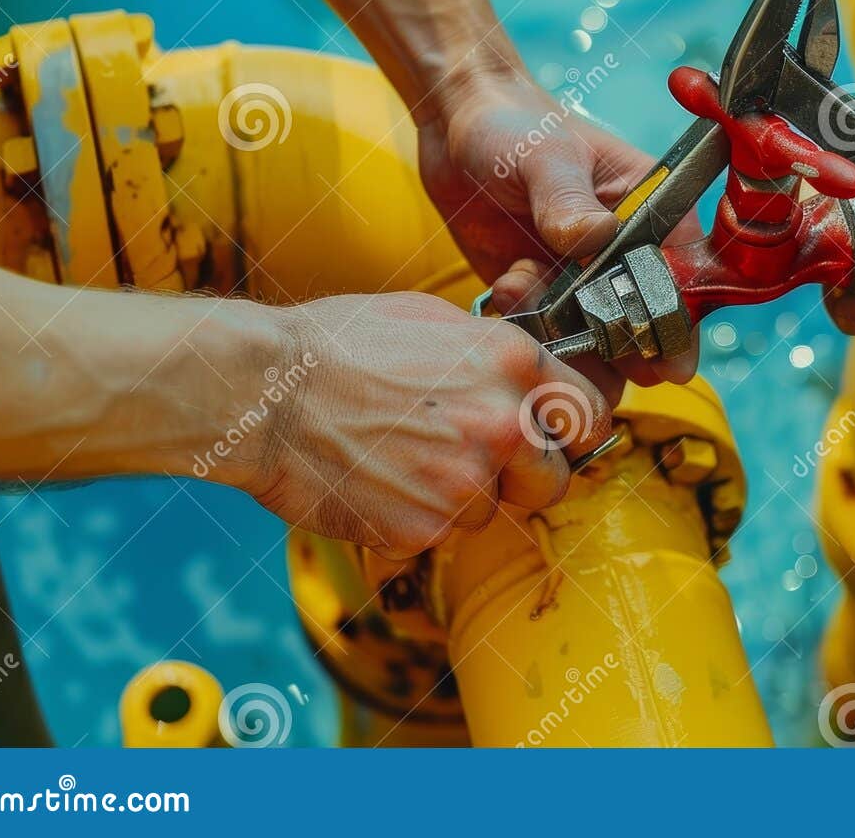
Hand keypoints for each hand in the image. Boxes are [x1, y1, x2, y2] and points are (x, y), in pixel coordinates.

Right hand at [224, 292, 614, 557]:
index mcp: (512, 364)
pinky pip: (438, 536)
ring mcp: (465, 482)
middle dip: (524, 477)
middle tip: (479, 462)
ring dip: (459, 499)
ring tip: (402, 460)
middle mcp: (503, 424)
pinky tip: (376, 483)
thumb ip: (491, 354)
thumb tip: (522, 375)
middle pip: (554, 479)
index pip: (591, 413)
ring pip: (490, 512)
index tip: (558, 438)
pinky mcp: (424, 529)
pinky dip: (414, 521)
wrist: (263, 391)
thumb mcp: (432, 319)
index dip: (575, 430)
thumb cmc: (335, 344)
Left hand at [418, 73, 697, 385]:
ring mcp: (587, 285)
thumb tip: (595, 239)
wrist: (457, 130)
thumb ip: (568, 200)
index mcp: (657, 217)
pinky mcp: (546, 301)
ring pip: (598, 348)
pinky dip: (529, 330)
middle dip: (608, 340)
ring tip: (521, 285)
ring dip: (563, 336)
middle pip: (648, 332)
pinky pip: (551, 342)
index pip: (686, 286)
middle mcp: (629, 259)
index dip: (675, 325)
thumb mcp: (545, 156)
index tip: (646, 347)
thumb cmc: (515, 124)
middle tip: (567, 318)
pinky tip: (505, 286)